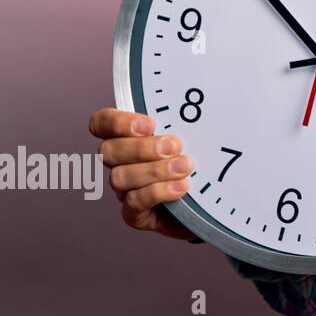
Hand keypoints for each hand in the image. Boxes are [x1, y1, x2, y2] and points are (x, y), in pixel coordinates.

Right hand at [89, 108, 197, 241]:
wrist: (213, 200)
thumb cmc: (201, 160)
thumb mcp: (196, 136)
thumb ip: (187, 121)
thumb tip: (202, 101)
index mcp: (128, 138)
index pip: (102, 123)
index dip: (117, 122)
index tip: (150, 124)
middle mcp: (121, 163)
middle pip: (108, 151)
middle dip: (142, 148)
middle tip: (175, 145)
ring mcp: (125, 190)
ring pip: (119, 177)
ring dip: (154, 170)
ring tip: (185, 166)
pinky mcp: (135, 214)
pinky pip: (134, 203)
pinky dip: (158, 192)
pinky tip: (181, 187)